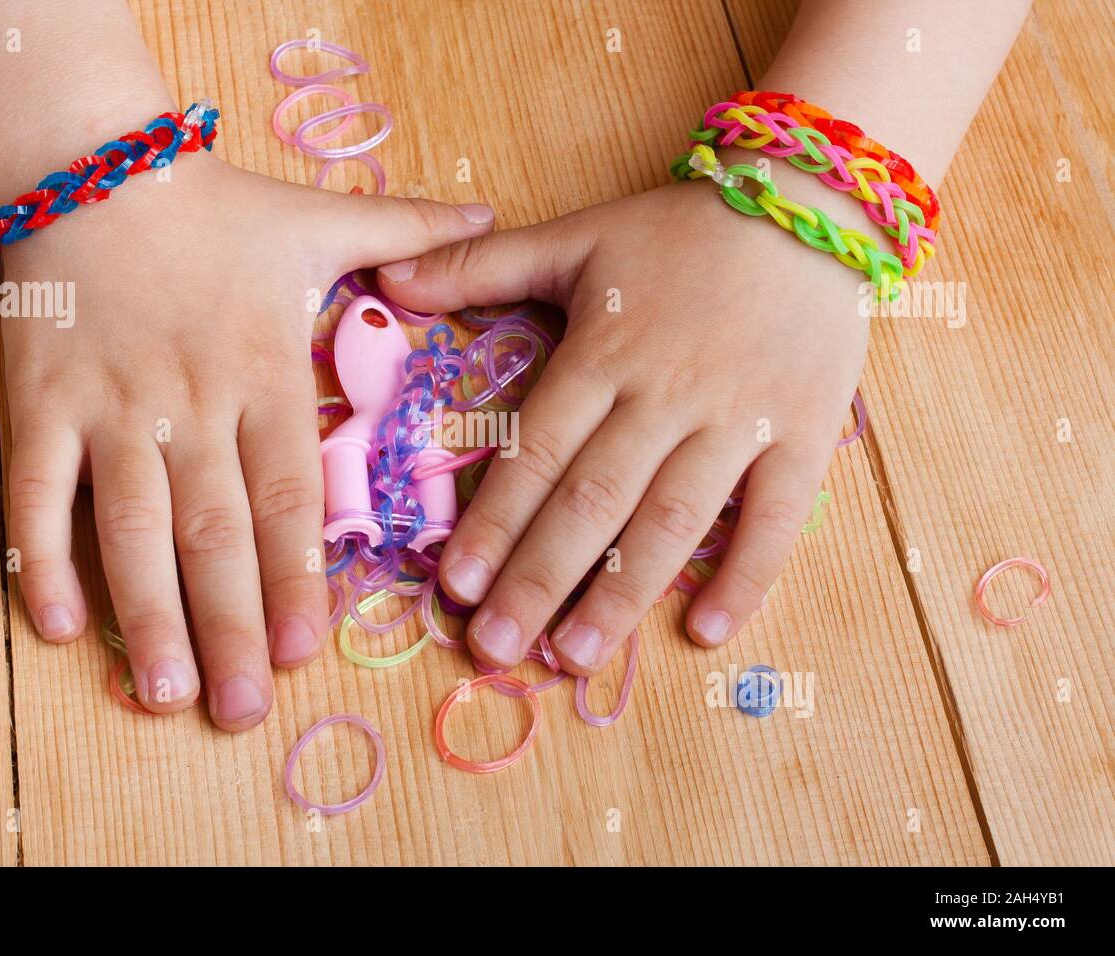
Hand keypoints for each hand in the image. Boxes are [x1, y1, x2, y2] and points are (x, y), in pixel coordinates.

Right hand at [2, 152, 493, 728]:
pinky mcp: (38, 403)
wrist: (91, 164)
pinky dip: (41, 558)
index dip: (297, 574)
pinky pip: (33, 491)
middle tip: (241, 711)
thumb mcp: (321, 218)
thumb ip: (409, 231)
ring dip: (147, 613)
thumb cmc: (217, 208)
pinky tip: (60, 628)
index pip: (287, 492)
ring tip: (166, 692)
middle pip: (213, 530)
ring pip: (128, 524)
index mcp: (263, 372)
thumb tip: (492, 220)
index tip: (307, 651)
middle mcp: (191, 401)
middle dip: (230, 623)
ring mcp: (110, 407)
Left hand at [376, 180, 867, 674]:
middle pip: (594, 499)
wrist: (808, 201)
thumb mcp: (575, 237)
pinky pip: (777, 514)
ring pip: (675, 518)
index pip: (538, 451)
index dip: (495, 521)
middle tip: (496, 649)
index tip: (457, 587)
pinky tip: (704, 631)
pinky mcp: (803, 432)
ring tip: (575, 655)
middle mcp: (665, 394)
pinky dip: (747, 574)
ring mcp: (738, 417)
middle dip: (540, 578)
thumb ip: (480, 265)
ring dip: (623, 593)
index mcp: (603, 352)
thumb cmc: (679, 230)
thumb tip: (388, 274)